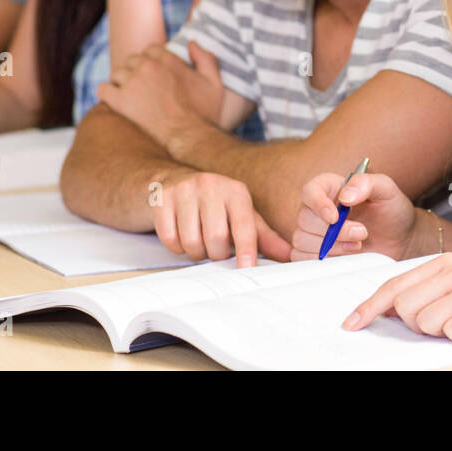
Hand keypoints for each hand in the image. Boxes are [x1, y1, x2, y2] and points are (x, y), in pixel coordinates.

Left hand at [97, 44, 221, 146]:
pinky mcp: (120, 100)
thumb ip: (206, 58)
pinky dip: (107, 95)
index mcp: (168, 59)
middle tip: (142, 89)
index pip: (150, 50)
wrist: (190, 136)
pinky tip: (116, 104)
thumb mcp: (214, 82)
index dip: (152, 61)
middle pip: (132, 60)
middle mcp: (148, 66)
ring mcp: (132, 82)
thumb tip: (191, 43)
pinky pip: (103, 90)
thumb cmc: (205, 113)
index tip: (155, 74)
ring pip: (116, 74)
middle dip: (136, 71)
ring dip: (122, 83)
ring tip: (130, 97)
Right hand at [149, 169, 290, 266]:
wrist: (172, 182)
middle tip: (215, 248)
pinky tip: (180, 234)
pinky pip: (170, 239)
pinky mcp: (162, 200)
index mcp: (236, 191)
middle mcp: (211, 186)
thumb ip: (263, 236)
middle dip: (215, 253)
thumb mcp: (241, 214)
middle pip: (216, 238)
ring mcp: (185, 191)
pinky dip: (175, 246)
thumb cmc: (214, 205)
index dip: (246, 250)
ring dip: (195, 252)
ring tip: (198, 240)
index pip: (244, 226)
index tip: (246, 268)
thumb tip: (289, 255)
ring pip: (191, 241)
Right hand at [290, 171, 420, 261]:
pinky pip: (304, 258)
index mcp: (331, 188)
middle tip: (362, 233)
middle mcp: (319, 209)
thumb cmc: (392, 211)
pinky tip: (346, 256)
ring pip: (302, 240)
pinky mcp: (316, 253)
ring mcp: (315, 233)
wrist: (400, 240)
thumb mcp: (386, 190)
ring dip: (331, 247)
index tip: (335, 217)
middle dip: (334, 231)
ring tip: (357, 245)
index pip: (310, 191)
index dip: (318, 204)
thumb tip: (345, 196)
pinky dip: (325, 261)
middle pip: (305, 219)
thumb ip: (366, 183)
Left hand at [342, 253, 451, 344]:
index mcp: (444, 262)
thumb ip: (432, 293)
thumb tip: (392, 311)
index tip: (350, 324)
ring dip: (442, 333)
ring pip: (425, 323)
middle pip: (404, 307)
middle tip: (447, 323)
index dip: (369, 307)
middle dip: (416, 326)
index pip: (394, 285)